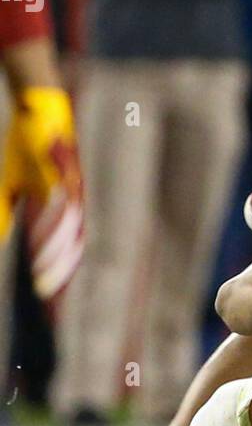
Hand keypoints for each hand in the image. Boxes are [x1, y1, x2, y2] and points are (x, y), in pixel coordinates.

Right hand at [1, 86, 83, 298]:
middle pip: (69, 254)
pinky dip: (55, 230)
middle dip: (61, 284)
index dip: (55, 283)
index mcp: (58, 213)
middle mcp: (70, 207)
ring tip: (47, 290)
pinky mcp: (67, 175)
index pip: (58, 255)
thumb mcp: (8, 189)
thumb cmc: (24, 151)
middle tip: (54, 313)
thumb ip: (3, 216)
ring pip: (68, 236)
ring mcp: (71, 193)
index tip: (50, 312)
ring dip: (57, 264)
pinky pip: (63, 208)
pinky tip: (45, 249)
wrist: (38, 111)